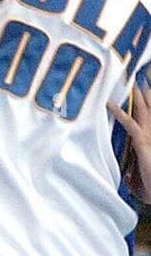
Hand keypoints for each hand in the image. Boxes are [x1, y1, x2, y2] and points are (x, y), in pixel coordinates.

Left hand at [109, 77, 150, 199]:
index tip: (142, 89)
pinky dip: (120, 114)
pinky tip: (109, 104)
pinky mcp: (143, 144)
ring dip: (137, 96)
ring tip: (133, 80)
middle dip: (144, 94)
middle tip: (140, 77)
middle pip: (148, 109)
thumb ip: (134, 172)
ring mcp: (149, 138)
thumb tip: (127, 175)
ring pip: (142, 111)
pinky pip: (130, 125)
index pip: (147, 117)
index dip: (145, 103)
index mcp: (150, 140)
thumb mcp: (140, 178)